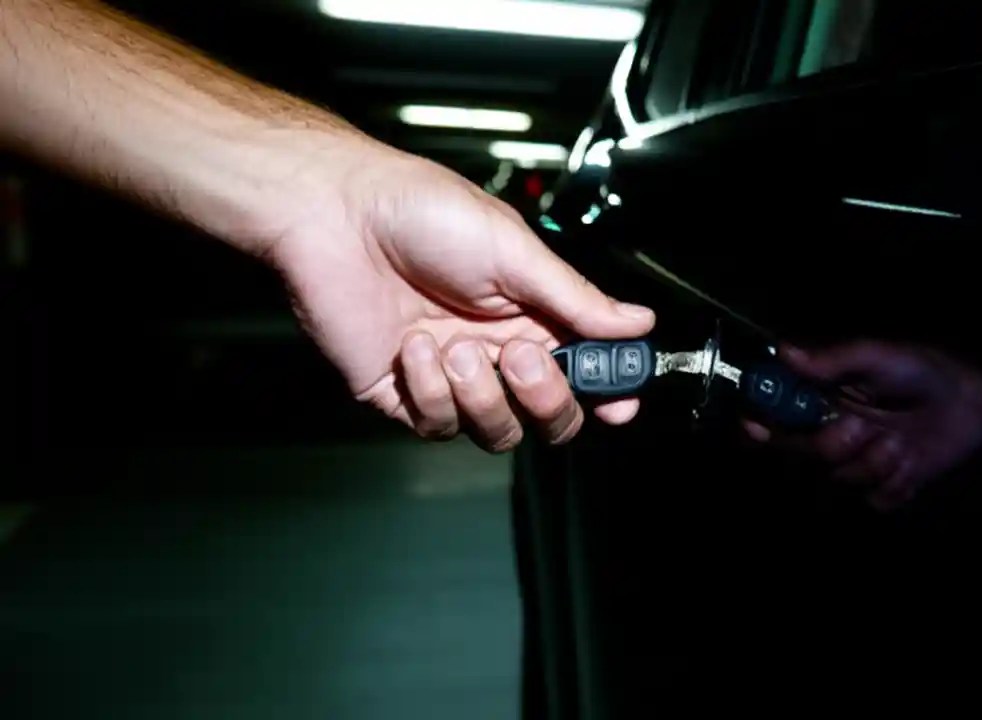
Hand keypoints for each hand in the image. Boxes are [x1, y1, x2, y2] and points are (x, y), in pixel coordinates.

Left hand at [269, 141, 654, 450]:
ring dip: (481, 395)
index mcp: (534, 314)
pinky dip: (430, 390)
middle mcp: (498, 350)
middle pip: (550, 416)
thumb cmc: (422, 213)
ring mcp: (452, 377)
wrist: (335, 217)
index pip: (586, 370)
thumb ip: (576, 299)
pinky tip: (412, 346)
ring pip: (496, 432)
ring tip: (455, 346)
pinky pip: (437, 424)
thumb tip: (638, 322)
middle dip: (545, 399)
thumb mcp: (514, 251)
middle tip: (521, 358)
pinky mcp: (404, 394)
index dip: (609, 392)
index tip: (618, 403)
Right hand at [745, 341, 981, 510]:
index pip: (783, 419)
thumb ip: (834, 360)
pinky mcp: (887, 488)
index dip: (763, 425)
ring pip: (843, 478)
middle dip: (836, 442)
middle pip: (810, 453)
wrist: (970, 406)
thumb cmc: (922, 373)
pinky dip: (897, 483)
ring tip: (903, 443)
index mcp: (828, 402)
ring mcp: (862, 464)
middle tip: (865, 426)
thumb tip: (785, 351)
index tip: (753, 426)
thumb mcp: (879, 357)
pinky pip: (875, 499)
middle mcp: (838, 434)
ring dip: (876, 461)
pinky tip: (913, 463)